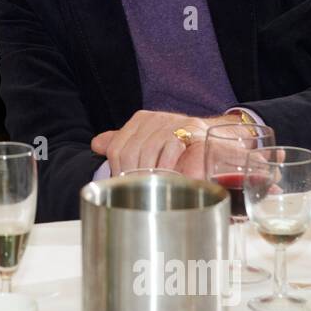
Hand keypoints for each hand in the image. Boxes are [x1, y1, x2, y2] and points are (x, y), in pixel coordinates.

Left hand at [91, 110, 219, 175]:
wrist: (214, 144)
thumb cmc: (181, 150)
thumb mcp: (149, 146)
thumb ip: (123, 145)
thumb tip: (96, 144)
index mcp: (140, 121)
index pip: (116, 148)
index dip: (118, 170)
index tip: (124, 186)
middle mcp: (153, 119)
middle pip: (129, 151)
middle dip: (132, 175)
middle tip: (139, 191)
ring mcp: (171, 122)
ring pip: (147, 150)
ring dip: (150, 173)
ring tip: (154, 187)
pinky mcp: (189, 128)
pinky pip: (170, 147)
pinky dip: (168, 165)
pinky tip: (170, 176)